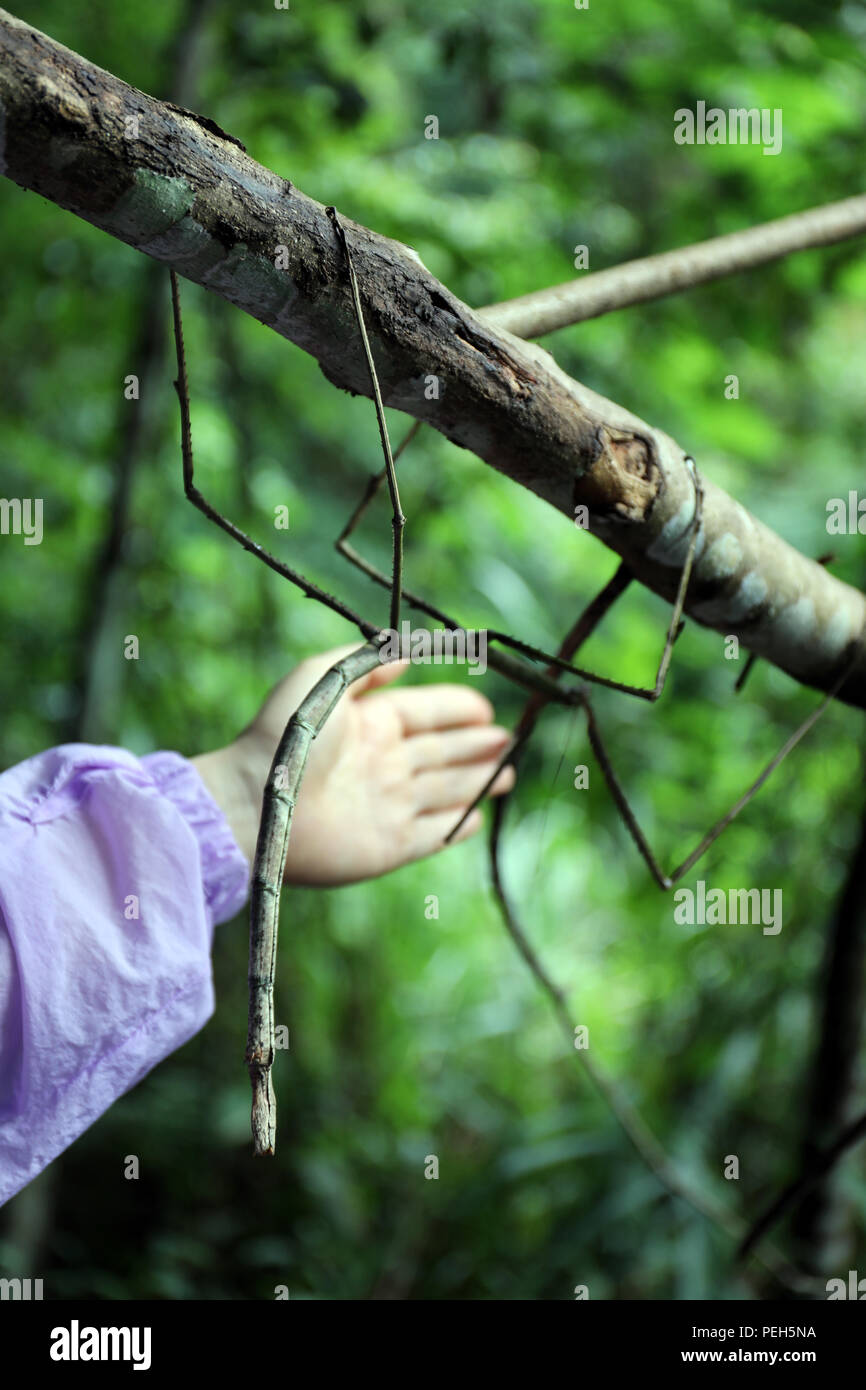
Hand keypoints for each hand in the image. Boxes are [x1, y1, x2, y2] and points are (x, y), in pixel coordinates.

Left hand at [192, 645, 514, 885]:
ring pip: (445, 791)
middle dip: (478, 745)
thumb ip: (366, 664)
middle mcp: (383, 763)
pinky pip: (432, 835)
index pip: (427, 713)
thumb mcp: (323, 678)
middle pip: (443, 752)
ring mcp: (388, 806)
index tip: (486, 708)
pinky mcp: (389, 846)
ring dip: (478, 782)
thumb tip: (406, 651)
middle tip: (511, 740)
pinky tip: (477, 818)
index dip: (458, 710)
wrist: (257, 804)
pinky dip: (456, 826)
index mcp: (370, 723)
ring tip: (509, 774)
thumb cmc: (285, 736)